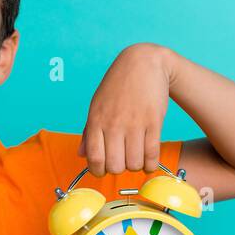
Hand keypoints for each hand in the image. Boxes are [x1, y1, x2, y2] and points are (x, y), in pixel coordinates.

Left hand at [77, 43, 172, 174]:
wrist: (143, 63)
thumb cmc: (117, 85)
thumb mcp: (96, 105)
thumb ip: (88, 132)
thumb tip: (81, 154)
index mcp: (96, 120)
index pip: (94, 158)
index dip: (98, 171)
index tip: (103, 170)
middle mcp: (114, 123)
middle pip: (115, 166)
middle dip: (118, 169)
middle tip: (122, 162)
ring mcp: (135, 123)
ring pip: (134, 163)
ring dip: (135, 167)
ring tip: (136, 159)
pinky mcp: (154, 121)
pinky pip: (152, 154)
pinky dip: (150, 164)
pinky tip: (148, 161)